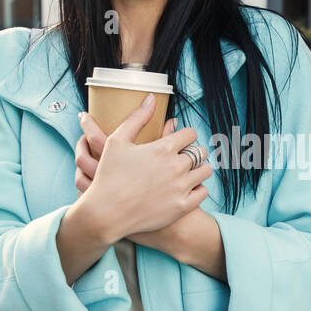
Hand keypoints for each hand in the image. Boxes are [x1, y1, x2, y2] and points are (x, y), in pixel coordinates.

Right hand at [72, 96, 211, 243]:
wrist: (106, 213)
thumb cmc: (109, 175)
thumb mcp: (117, 141)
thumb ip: (137, 118)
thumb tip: (151, 97)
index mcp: (163, 148)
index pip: (190, 134)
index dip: (184, 135)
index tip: (179, 141)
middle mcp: (176, 167)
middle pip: (200, 152)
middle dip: (192, 152)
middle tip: (182, 157)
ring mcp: (181, 188)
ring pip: (205, 171)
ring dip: (198, 169)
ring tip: (187, 172)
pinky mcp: (182, 207)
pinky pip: (203, 192)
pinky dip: (198, 189)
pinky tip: (187, 188)